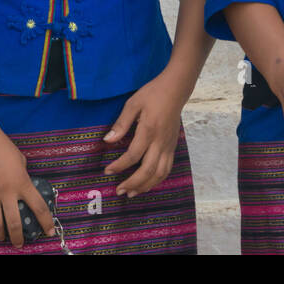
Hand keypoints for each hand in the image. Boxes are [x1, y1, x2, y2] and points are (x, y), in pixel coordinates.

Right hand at [0, 122, 54, 245]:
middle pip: (15, 223)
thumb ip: (23, 176)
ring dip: (0, 235)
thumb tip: (23, 187)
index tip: (49, 232)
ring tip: (2, 238)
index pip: (39, 207)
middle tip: (19, 245)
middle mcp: (7, 191)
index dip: (46, 222)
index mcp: (22, 182)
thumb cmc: (2, 145)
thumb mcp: (20, 160)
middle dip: (18, 238)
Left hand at [102, 70, 188, 196]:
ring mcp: (168, 146)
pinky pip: (167, 168)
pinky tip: (148, 184)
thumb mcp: (133, 104)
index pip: (133, 155)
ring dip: (146, 186)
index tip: (108, 171)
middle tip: (119, 190)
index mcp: (148, 130)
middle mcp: (160, 141)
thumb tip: (107, 140)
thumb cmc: (152, 94)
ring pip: (160, 173)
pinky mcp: (173, 147)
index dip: (119, 166)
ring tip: (132, 193)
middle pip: (148, 170)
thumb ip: (121, 124)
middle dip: (133, 183)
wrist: (175, 90)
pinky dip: (157, 180)